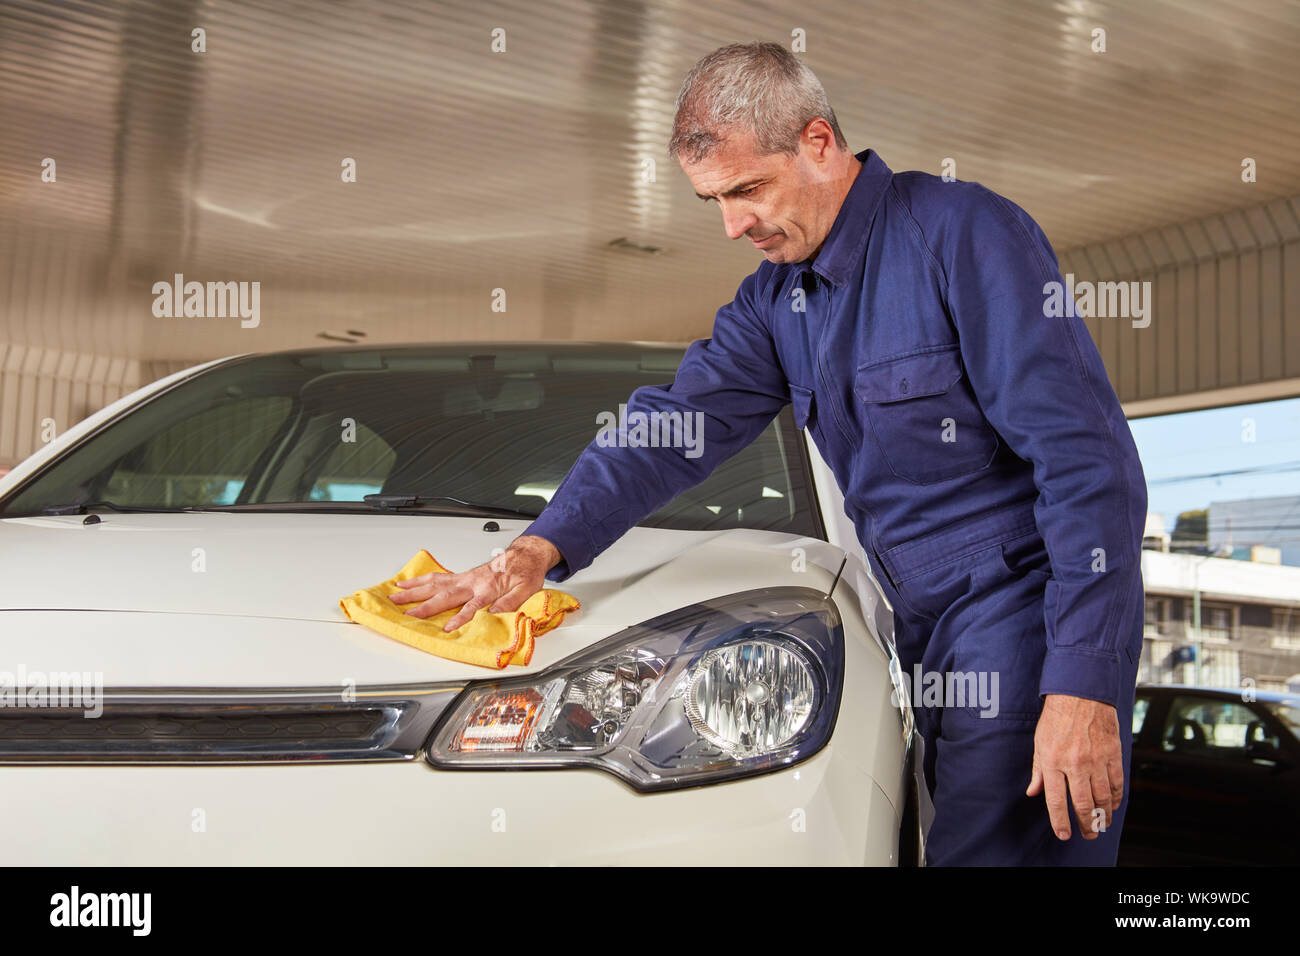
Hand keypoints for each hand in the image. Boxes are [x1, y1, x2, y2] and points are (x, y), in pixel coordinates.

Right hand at [387, 535, 560, 631]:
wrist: (525, 555)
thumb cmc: (526, 573)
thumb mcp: (527, 589)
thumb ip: (511, 601)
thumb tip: (495, 614)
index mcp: (488, 589)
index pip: (471, 607)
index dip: (459, 619)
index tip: (446, 629)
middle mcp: (472, 582)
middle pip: (444, 596)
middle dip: (424, 606)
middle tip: (406, 614)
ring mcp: (464, 578)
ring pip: (435, 584)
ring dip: (415, 590)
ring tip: (395, 595)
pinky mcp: (461, 575)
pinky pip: (437, 577)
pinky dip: (421, 580)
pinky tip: (408, 582)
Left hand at [1025, 694, 1123, 840]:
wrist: (1080, 694)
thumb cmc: (1056, 718)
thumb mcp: (1039, 743)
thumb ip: (1038, 771)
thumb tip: (1033, 793)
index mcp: (1052, 761)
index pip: (1055, 800)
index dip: (1060, 821)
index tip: (1064, 834)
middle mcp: (1074, 764)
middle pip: (1083, 804)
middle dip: (1086, 824)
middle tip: (1089, 835)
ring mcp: (1096, 759)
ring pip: (1103, 797)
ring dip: (1103, 815)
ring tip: (1102, 824)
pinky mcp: (1113, 754)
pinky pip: (1117, 783)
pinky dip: (1117, 798)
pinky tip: (1113, 805)